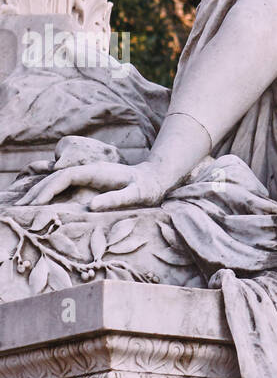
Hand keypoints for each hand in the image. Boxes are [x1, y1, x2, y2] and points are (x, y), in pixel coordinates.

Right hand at [20, 159, 170, 211]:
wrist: (156, 178)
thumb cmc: (148, 189)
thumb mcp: (137, 195)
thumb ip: (117, 199)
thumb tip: (92, 206)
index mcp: (95, 172)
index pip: (64, 177)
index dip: (48, 189)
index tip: (35, 203)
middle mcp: (88, 171)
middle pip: (56, 177)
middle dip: (37, 190)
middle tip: (20, 207)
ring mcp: (88, 175)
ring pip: (58, 180)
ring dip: (41, 191)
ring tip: (25, 205)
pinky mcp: (89, 181)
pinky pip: (65, 185)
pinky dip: (50, 192)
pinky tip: (41, 201)